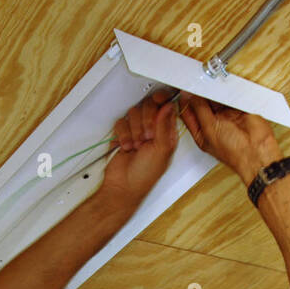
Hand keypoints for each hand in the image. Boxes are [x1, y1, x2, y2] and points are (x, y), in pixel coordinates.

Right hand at [97, 88, 179, 211]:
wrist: (123, 187)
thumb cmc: (145, 175)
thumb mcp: (161, 150)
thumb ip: (164, 125)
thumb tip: (168, 106)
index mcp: (167, 132)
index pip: (166, 107)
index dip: (161, 101)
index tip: (157, 101)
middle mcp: (153, 130)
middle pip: (149, 106)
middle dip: (145, 121)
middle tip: (146, 136)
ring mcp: (137, 131)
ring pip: (133, 113)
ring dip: (133, 130)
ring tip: (136, 145)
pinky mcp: (123, 134)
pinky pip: (121, 122)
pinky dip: (122, 135)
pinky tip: (126, 147)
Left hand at [179, 93, 282, 184]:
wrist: (256, 150)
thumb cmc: (234, 150)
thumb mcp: (210, 128)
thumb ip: (200, 110)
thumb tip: (191, 96)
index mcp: (201, 132)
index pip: (188, 114)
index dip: (184, 102)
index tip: (183, 90)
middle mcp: (212, 124)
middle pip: (201, 104)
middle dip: (198, 95)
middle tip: (196, 83)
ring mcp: (225, 116)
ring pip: (215, 99)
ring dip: (212, 92)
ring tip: (208, 84)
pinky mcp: (237, 109)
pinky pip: (229, 96)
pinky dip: (225, 91)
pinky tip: (221, 87)